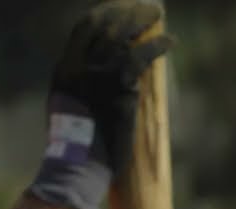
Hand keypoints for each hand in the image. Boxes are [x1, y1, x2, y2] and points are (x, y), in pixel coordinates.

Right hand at [29, 1, 172, 208]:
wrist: (80, 166)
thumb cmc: (82, 147)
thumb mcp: (73, 108)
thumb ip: (85, 85)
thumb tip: (106, 73)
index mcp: (64, 69)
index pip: (84, 28)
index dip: (105, 14)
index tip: (122, 9)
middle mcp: (77, 66)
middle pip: (103, 25)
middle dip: (127, 11)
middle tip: (148, 8)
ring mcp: (96, 74)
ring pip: (121, 35)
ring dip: (143, 21)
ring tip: (158, 14)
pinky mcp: (117, 86)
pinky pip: (140, 56)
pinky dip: (157, 46)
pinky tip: (170, 41)